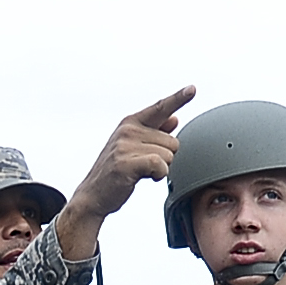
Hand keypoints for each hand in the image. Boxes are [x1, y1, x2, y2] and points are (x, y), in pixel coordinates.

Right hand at [56, 85, 195, 260]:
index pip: (160, 108)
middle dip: (165, 157)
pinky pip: (160, 165)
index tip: (192, 89)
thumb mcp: (132, 147)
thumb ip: (154, 132)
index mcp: (131, 123)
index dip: (178, 98)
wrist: (93, 195)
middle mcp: (128, 130)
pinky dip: (159, 175)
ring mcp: (125, 145)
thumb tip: (174, 119)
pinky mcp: (127, 162)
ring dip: (161, 168)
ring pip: (169, 155)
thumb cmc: (114, 172)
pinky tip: (146, 177)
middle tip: (144, 165)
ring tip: (141, 172)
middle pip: (173, 141)